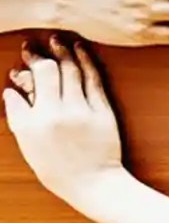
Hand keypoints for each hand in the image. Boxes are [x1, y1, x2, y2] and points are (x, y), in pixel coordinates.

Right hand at [5, 38, 126, 207]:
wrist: (94, 182)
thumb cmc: (59, 169)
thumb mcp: (29, 147)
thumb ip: (20, 118)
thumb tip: (11, 92)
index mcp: (32, 126)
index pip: (23, 88)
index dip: (22, 73)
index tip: (20, 64)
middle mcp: (55, 115)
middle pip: (47, 72)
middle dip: (39, 55)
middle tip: (34, 46)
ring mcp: (80, 111)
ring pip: (71, 70)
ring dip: (62, 51)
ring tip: (56, 40)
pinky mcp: (102, 109)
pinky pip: (92, 78)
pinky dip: (85, 60)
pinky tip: (80, 50)